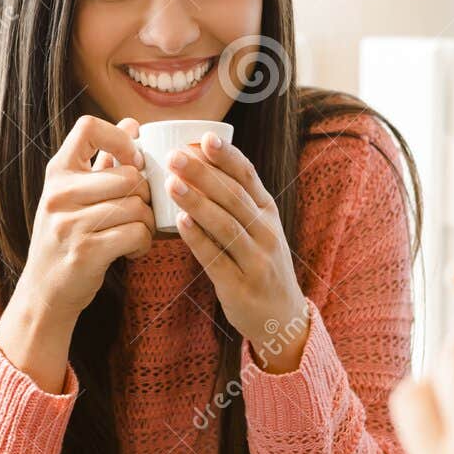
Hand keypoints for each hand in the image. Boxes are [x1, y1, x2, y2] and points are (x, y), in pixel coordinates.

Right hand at [11, 114, 155, 321]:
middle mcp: (59, 194)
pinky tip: (133, 250)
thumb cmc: (66, 238)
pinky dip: (143, 243)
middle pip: (129, 175)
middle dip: (146, 195)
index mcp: (57, 173)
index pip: (88, 127)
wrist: (44, 291)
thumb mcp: (73, 196)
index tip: (132, 160)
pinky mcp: (86, 252)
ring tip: (137, 233)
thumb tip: (132, 123)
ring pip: (137, 206)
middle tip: (140, 211)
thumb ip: (102, 160)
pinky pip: (136, 234)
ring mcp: (70, 223)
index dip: (120, 138)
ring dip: (147, 223)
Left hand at [164, 133, 308, 370]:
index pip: (248, 177)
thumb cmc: (260, 263)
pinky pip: (216, 258)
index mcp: (268, 212)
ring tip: (172, 183)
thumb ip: (235, 201)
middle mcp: (266, 232)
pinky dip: (198, 239)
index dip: (227, 156)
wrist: (281, 317)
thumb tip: (197, 163)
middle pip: (234, 197)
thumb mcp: (258, 228)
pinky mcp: (240, 286)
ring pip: (226, 225)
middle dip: (203, 174)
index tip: (204, 137)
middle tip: (174, 156)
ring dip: (198, 202)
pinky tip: (180, 222)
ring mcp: (256, 260)